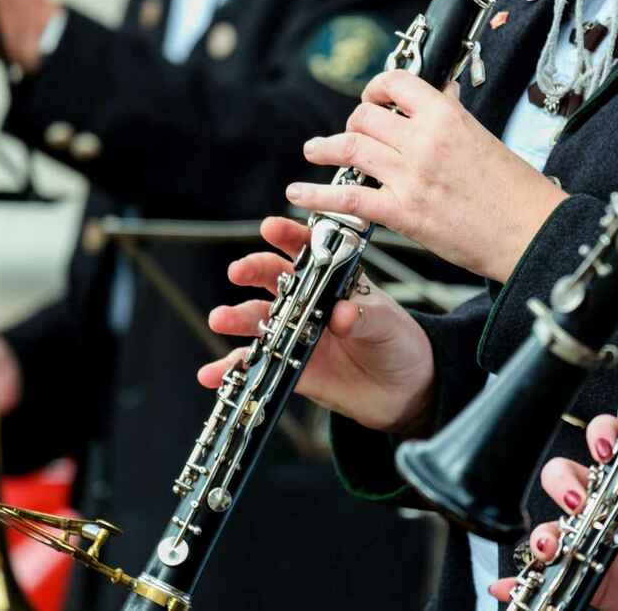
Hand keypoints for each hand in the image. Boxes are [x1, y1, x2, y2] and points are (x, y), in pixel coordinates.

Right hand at [198, 217, 435, 434]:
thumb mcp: (388, 324)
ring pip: (258, 320)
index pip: (307, 250)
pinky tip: (213, 372)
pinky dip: (231, 367)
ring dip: (236, 317)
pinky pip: (255, 364)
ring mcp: (295, 334)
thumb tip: (342, 314)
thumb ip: (365, 317)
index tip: (270, 228)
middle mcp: (308, 302)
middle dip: (253, 270)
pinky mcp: (288, 367)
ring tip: (221, 318)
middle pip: (273, 279)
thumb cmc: (399, 343)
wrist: (404, 390)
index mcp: (333, 280)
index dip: (288, 237)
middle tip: (239, 271)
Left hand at [285, 71, 567, 282]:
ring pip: (351, 148)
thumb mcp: (484, 138)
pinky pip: (347, 197)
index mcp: (448, 115)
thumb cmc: (515, 191)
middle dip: (352, 125)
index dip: (375, 89)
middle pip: (365, 117)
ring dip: (324, 148)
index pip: (396, 84)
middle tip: (349, 136)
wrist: (532, 232)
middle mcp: (424, 140)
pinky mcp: (403, 212)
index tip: (371, 99)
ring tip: (312, 151)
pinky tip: (299, 192)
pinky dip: (316, 194)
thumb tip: (439, 94)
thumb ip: (453, 117)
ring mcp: (410, 176)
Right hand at [489, 438, 617, 610]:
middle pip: (564, 479)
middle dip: (563, 486)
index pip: (607, 445)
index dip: (600, 439)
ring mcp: (589, 540)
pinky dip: (523, 578)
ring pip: (551, 525)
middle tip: (579, 504)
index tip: (604, 452)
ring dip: (542, 532)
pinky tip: (511, 584)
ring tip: (551, 546)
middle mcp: (604, 506)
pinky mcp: (583, 576)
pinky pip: (548, 574)